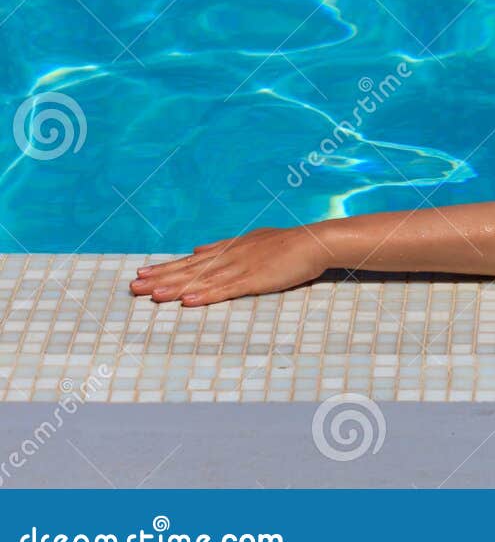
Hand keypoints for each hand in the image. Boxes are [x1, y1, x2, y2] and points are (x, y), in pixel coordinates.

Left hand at [130, 226, 331, 306]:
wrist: (314, 242)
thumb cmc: (288, 243)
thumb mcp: (253, 240)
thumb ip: (225, 246)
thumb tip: (199, 250)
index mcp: (228, 249)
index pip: (190, 261)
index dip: (165, 267)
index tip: (142, 272)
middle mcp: (229, 257)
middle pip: (190, 270)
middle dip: (160, 278)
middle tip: (134, 286)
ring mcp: (241, 268)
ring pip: (203, 280)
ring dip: (176, 288)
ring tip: (151, 294)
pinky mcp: (255, 279)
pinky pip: (227, 290)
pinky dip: (207, 295)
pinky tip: (189, 301)